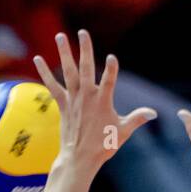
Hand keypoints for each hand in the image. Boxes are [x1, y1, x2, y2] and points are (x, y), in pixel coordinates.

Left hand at [33, 30, 156, 172]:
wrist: (79, 159)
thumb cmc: (103, 146)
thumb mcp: (123, 132)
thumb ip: (137, 119)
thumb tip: (153, 113)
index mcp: (103, 102)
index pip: (109, 80)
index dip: (112, 69)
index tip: (112, 58)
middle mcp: (87, 96)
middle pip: (86, 68)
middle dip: (85, 49)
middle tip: (83, 32)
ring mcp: (73, 99)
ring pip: (68, 71)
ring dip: (64, 53)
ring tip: (60, 36)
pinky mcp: (63, 105)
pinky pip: (52, 85)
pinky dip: (45, 72)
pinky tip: (37, 58)